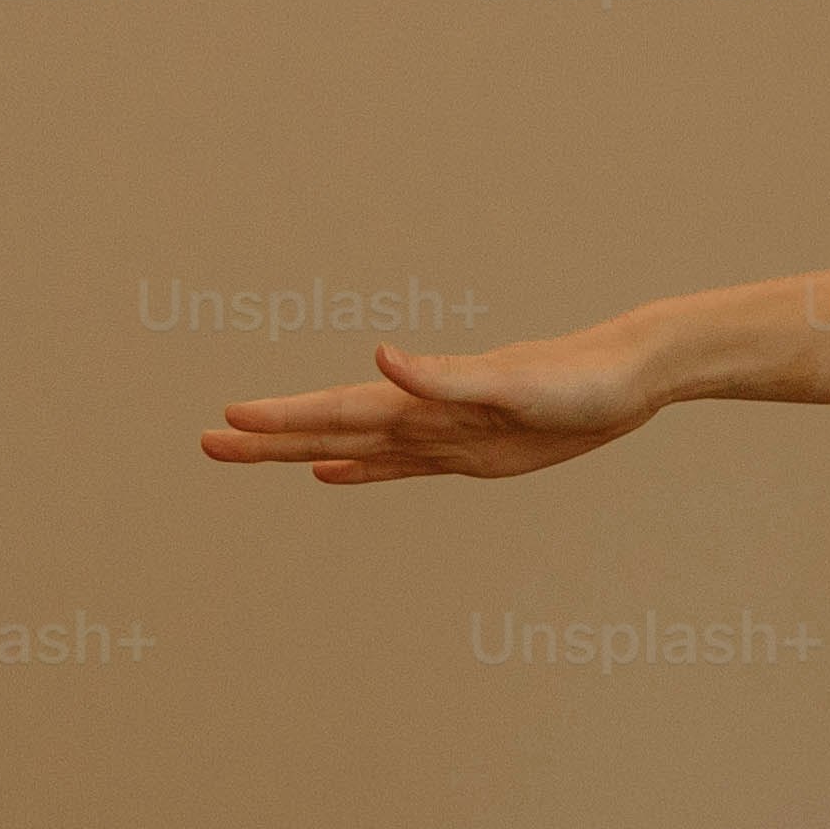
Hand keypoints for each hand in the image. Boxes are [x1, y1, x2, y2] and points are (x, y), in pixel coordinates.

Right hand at [198, 314, 681, 481]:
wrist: (624, 378)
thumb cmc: (577, 379)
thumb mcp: (513, 383)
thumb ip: (445, 376)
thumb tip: (381, 356)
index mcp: (424, 398)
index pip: (338, 412)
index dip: (283, 419)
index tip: (228, 422)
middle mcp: (422, 415)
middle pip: (328, 430)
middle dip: (267, 439)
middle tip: (205, 444)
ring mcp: (441, 435)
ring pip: (351, 447)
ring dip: (298, 452)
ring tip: (244, 451)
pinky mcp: (468, 455)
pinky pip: (399, 465)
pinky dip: (361, 470)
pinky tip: (331, 473)